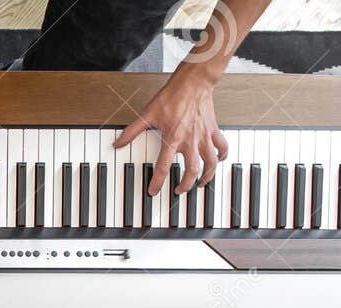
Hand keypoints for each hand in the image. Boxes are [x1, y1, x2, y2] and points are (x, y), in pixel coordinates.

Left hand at [113, 63, 228, 195]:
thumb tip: (117, 144)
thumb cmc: (172, 96)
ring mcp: (204, 136)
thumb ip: (132, 131)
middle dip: (185, 185)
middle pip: (191, 171)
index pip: (163, 167)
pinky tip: (217, 162)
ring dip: (205, 177)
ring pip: (210, 163)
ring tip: (199, 184)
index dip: (157, 182)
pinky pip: (222, 148)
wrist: (193, 82)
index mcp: (172, 138)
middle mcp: (190, 140)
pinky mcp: (214, 130)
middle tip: (178, 191)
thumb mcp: (147, 114)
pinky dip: (222, 157)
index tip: (153, 192)